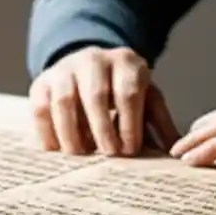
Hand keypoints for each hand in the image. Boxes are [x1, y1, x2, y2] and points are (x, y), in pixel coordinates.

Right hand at [29, 46, 180, 155]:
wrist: (88, 65)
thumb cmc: (122, 90)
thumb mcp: (145, 99)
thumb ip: (159, 123)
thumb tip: (175, 152)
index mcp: (126, 63)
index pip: (128, 93)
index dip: (129, 124)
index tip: (130, 150)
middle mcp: (93, 60)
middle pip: (95, 95)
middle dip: (102, 129)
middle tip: (107, 154)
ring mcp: (64, 69)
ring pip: (64, 101)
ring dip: (71, 133)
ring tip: (80, 154)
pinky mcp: (41, 82)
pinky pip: (40, 108)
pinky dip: (47, 132)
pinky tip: (57, 149)